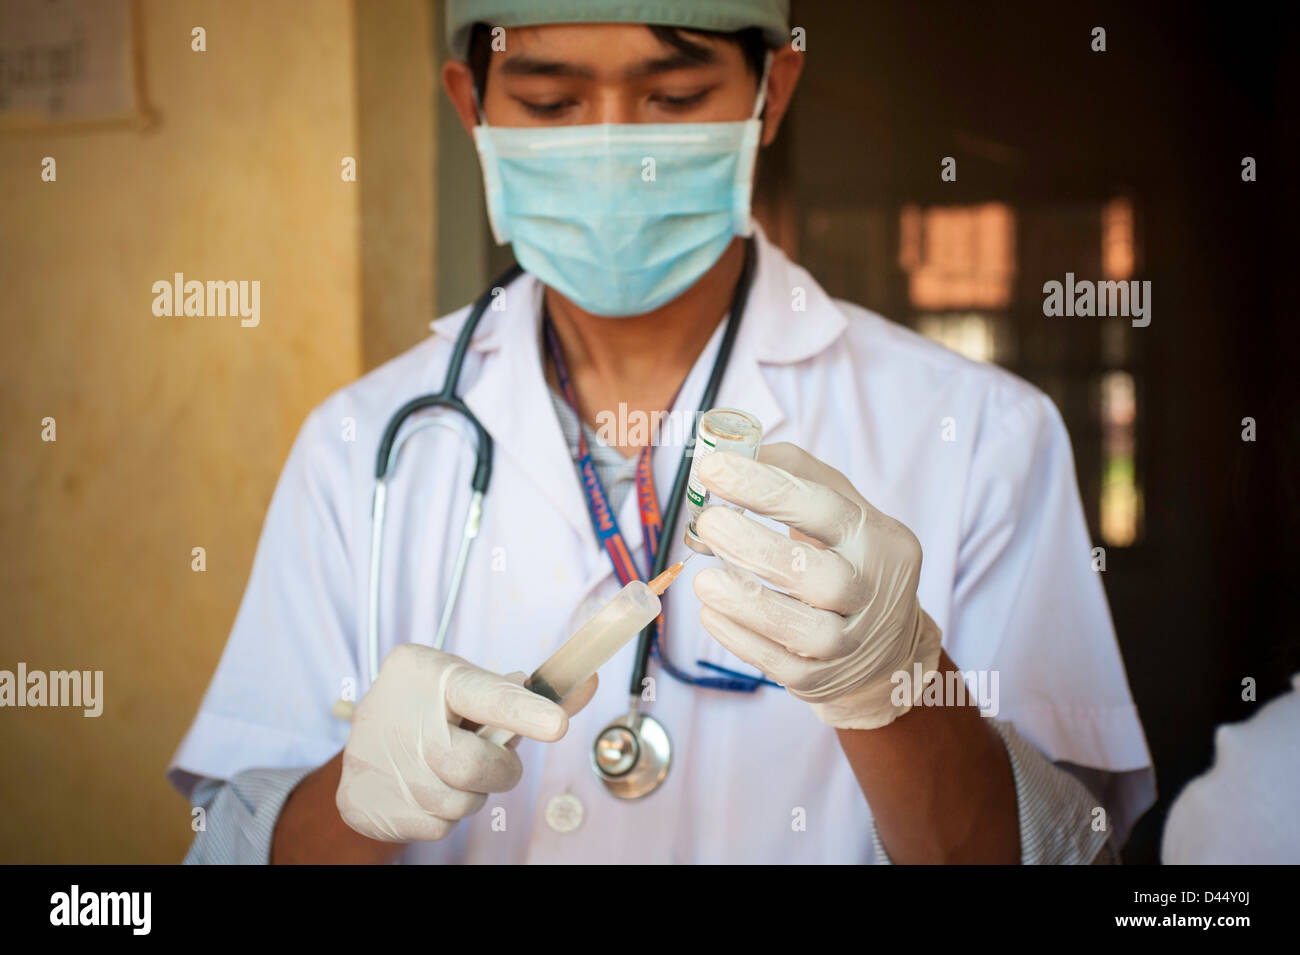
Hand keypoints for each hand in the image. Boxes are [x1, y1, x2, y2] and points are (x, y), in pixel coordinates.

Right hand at [336, 644, 596, 841]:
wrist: (361, 739)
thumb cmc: (428, 706)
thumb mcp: (466, 682)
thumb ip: (520, 690)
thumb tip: (583, 687)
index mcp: (428, 672)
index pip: (483, 693)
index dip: (523, 711)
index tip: (558, 724)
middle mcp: (396, 714)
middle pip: (473, 765)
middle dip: (499, 770)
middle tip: (496, 759)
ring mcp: (375, 762)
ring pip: (458, 803)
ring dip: (470, 793)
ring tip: (450, 768)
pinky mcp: (363, 803)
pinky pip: (435, 827)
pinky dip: (442, 813)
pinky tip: (426, 788)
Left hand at [692, 442, 941, 729]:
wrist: (885, 645)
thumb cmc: (849, 558)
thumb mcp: (842, 508)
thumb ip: (793, 474)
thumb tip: (728, 456)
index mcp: (878, 539)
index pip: (824, 509)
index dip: (766, 487)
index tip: (712, 469)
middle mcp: (872, 592)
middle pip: (821, 576)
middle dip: (757, 548)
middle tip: (708, 522)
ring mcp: (851, 642)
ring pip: (805, 631)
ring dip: (748, 602)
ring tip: (702, 579)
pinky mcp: (822, 679)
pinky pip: (780, 666)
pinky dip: (741, 639)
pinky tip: (712, 613)